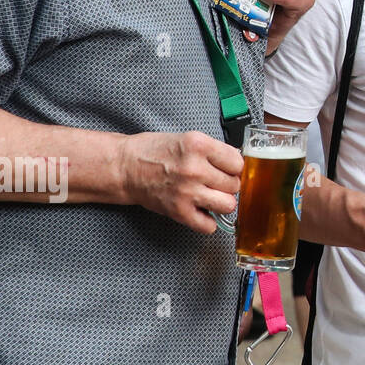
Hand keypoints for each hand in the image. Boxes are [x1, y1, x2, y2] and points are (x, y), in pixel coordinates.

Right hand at [118, 130, 243, 231]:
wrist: (125, 167)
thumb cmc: (156, 151)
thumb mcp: (189, 138)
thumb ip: (215, 151)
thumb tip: (239, 165)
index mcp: (199, 146)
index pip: (238, 163)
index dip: (235, 167)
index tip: (228, 169)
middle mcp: (195, 169)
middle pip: (235, 185)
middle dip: (228, 184)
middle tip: (216, 182)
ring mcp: (187, 192)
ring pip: (228, 205)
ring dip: (222, 202)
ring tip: (211, 195)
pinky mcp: (178, 211)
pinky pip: (208, 225)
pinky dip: (208, 221)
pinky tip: (201, 210)